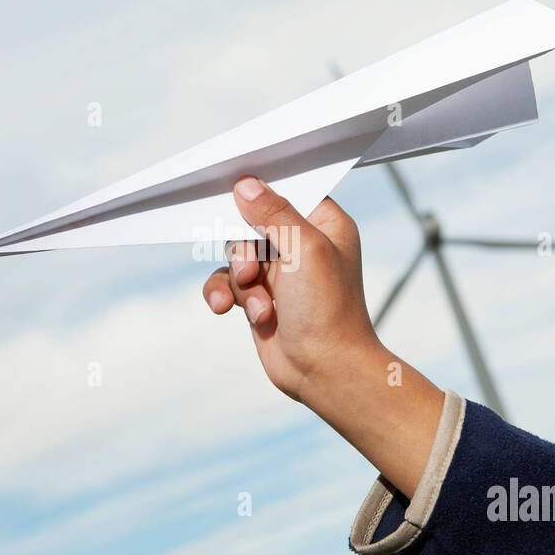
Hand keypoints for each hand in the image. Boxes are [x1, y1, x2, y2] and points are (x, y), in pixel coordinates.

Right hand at [201, 176, 377, 408]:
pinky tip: (228, 310)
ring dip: (238, 280)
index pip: (287, 190)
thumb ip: (273, 213)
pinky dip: (225, 294)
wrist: (324, 371)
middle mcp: (301, 244)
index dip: (259, 191)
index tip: (233, 191)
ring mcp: (279, 272)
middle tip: (252, 271)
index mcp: (324, 224)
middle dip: (243, 250)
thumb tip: (245, 184)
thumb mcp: (305, 249)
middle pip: (251, 224)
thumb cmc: (329, 310)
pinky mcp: (259, 297)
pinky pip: (227, 283)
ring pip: (235, 256)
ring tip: (258, 304)